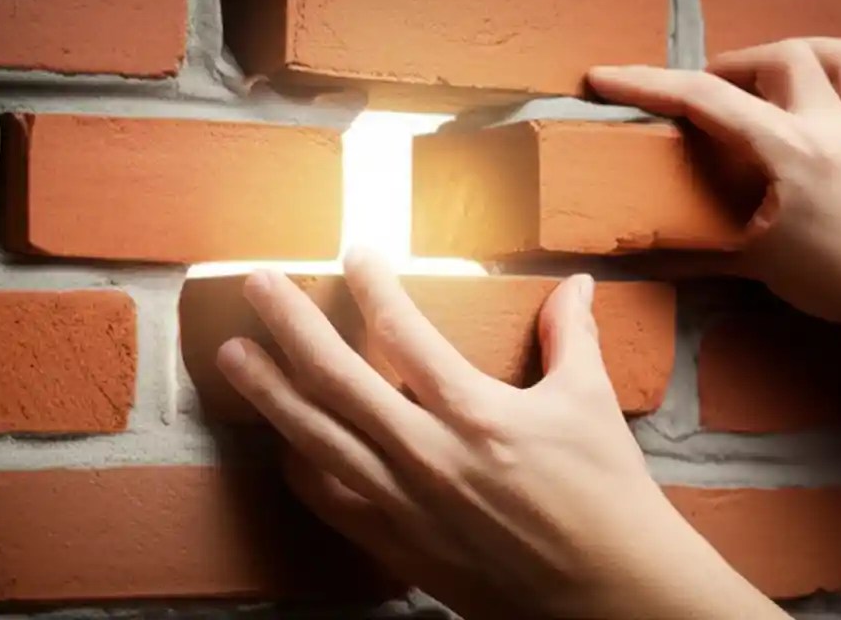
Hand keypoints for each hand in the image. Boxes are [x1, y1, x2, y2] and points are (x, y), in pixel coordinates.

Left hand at [215, 252, 779, 618]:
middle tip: (257, 284)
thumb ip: (572, 336)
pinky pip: (328, 501)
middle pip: (335, 378)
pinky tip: (283, 442)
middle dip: (288, 324)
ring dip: (268, 392)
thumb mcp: (592, 404)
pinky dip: (298, 467)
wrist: (608, 596)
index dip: (374, 285)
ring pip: (315, 439)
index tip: (355, 255)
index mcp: (478, 414)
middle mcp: (427, 456)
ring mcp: (404, 506)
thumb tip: (575, 283)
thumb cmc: (606, 497)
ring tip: (233, 355)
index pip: (405, 332)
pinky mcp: (397, 546)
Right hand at [589, 39, 840, 331]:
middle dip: (740, 63)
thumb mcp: (764, 269)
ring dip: (805, 59)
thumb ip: (703, 252)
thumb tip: (645, 257)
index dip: (650, 84)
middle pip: (783, 55)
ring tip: (782, 83)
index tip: (605, 77)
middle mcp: (840, 123)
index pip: (708, 101)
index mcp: (793, 150)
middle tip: (718, 92)